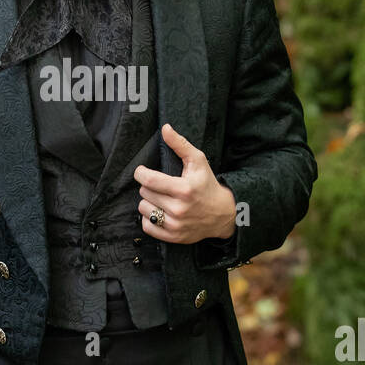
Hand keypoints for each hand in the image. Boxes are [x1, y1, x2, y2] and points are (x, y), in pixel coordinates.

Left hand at [134, 123, 236, 243]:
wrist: (223, 214)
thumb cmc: (207, 184)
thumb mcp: (198, 161)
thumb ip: (180, 144)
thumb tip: (165, 128)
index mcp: (184, 189)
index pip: (149, 180)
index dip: (141, 173)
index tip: (142, 171)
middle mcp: (179, 208)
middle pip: (144, 193)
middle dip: (149, 187)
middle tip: (160, 186)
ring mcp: (176, 224)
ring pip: (143, 209)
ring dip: (148, 202)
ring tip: (161, 199)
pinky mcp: (173, 236)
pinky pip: (147, 226)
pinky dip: (150, 218)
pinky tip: (160, 212)